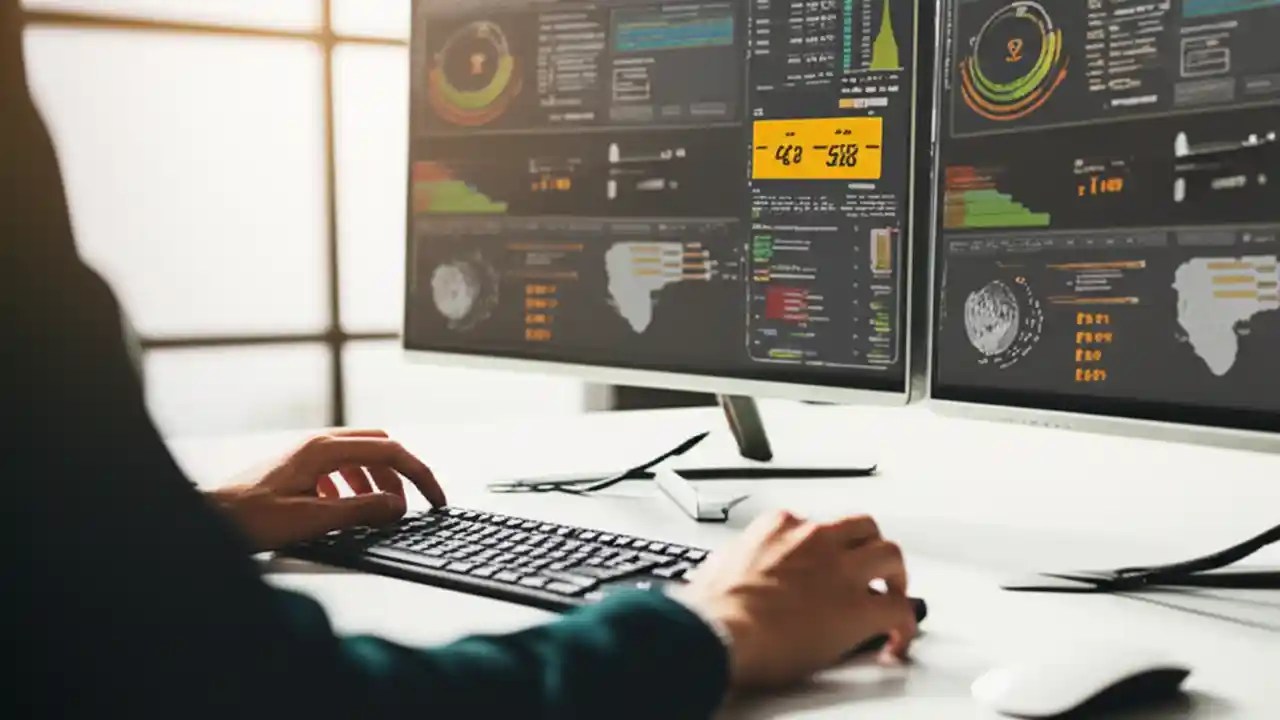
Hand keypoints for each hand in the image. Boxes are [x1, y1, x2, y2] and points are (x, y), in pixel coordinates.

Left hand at [209, 429, 445, 551]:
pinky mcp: (297, 467)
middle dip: (400, 475)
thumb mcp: (312, 519)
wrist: (207, 519)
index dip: (419, 475)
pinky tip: (346, 509)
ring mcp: (306, 453)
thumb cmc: (248, 518)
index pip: (390, 450)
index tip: (434, 499)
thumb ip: (360, 511)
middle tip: (409, 504)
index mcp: (324, 449)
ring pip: (360, 457)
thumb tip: (397, 505)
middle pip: (379, 447)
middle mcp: (317, 444)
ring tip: (380, 512)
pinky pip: (340, 468)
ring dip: (377, 483)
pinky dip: (355, 486)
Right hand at [674, 510, 914, 688]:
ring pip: (890, 555)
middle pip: (862, 527)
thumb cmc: (713, 607)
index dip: (824, 548)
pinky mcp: (858, 608)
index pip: (814, 526)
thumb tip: (733, 565)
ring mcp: (840, 571)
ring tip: (894, 596)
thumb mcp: (718, 565)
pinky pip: (899, 610)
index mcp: (779, 527)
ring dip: (896, 576)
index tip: (824, 563)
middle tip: (871, 570)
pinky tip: (897, 641)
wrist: (720, 631)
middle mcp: (815, 539)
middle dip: (870, 547)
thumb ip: (738, 558)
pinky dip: (904, 626)